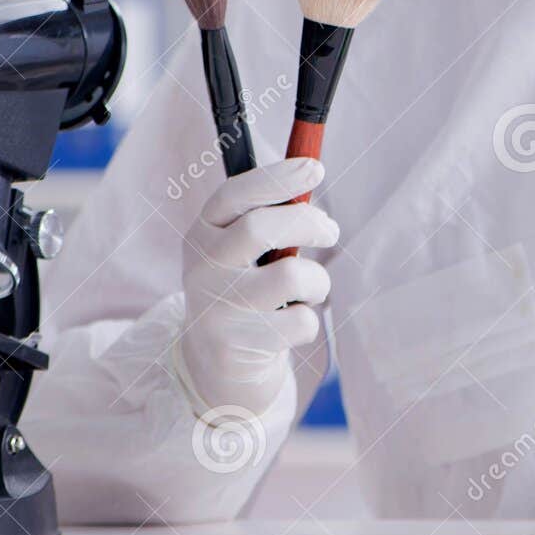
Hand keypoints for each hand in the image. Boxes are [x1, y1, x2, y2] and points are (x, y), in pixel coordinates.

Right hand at [178, 158, 338, 416]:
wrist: (215, 366)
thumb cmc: (245, 290)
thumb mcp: (243, 251)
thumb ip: (270, 217)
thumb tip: (312, 172)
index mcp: (202, 233)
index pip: (234, 195)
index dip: (277, 178)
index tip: (316, 168)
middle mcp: (203, 267)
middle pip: (260, 228)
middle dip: (309, 222)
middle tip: (331, 230)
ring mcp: (217, 308)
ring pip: (291, 276)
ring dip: (317, 281)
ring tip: (309, 290)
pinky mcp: (238, 346)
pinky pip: (301, 322)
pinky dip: (308, 322)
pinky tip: (288, 326)